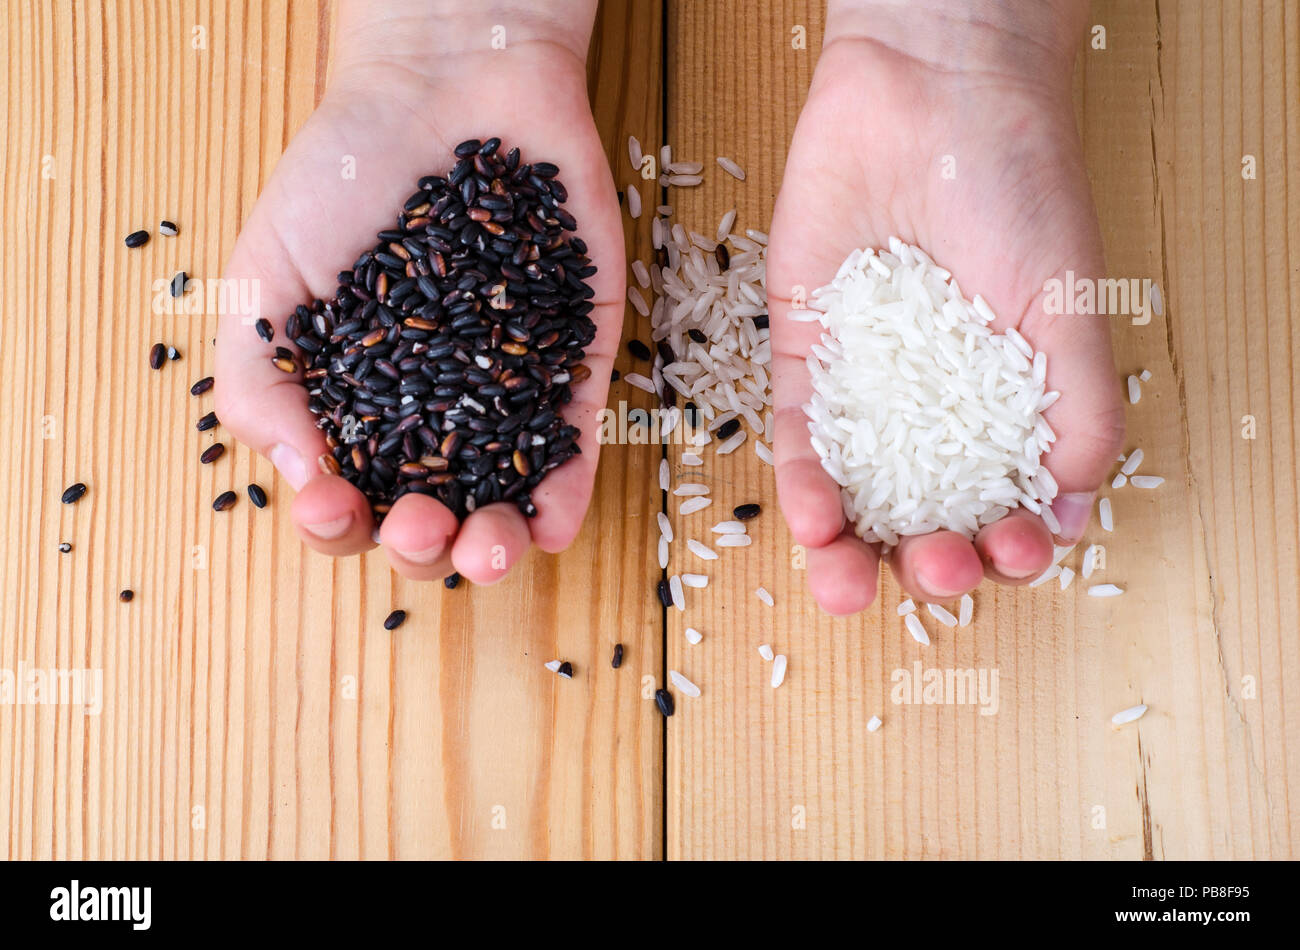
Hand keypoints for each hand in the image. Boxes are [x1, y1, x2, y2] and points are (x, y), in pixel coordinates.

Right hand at [215, 1, 622, 582]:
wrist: (441, 89)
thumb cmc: (341, 180)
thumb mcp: (265, 278)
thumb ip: (259, 381)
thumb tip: (301, 478)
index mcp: (354, 411)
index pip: (344, 505)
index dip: (336, 526)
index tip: (334, 503)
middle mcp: (431, 419)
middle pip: (428, 523)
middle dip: (421, 545)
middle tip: (417, 518)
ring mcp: (506, 396)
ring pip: (506, 503)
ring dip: (495, 545)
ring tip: (485, 540)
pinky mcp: (574, 363)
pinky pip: (576, 447)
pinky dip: (567, 495)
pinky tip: (551, 523)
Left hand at [767, 2, 1125, 613]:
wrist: (933, 92)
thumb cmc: (1019, 185)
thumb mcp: (1069, 309)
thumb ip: (1082, 412)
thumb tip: (1072, 511)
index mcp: (1007, 406)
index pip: (1005, 505)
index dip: (1009, 547)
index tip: (1012, 553)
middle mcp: (932, 409)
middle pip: (924, 515)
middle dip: (931, 562)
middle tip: (939, 567)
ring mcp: (864, 386)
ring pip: (853, 493)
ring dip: (852, 551)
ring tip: (850, 585)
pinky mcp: (802, 353)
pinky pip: (797, 434)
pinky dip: (803, 483)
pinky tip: (814, 522)